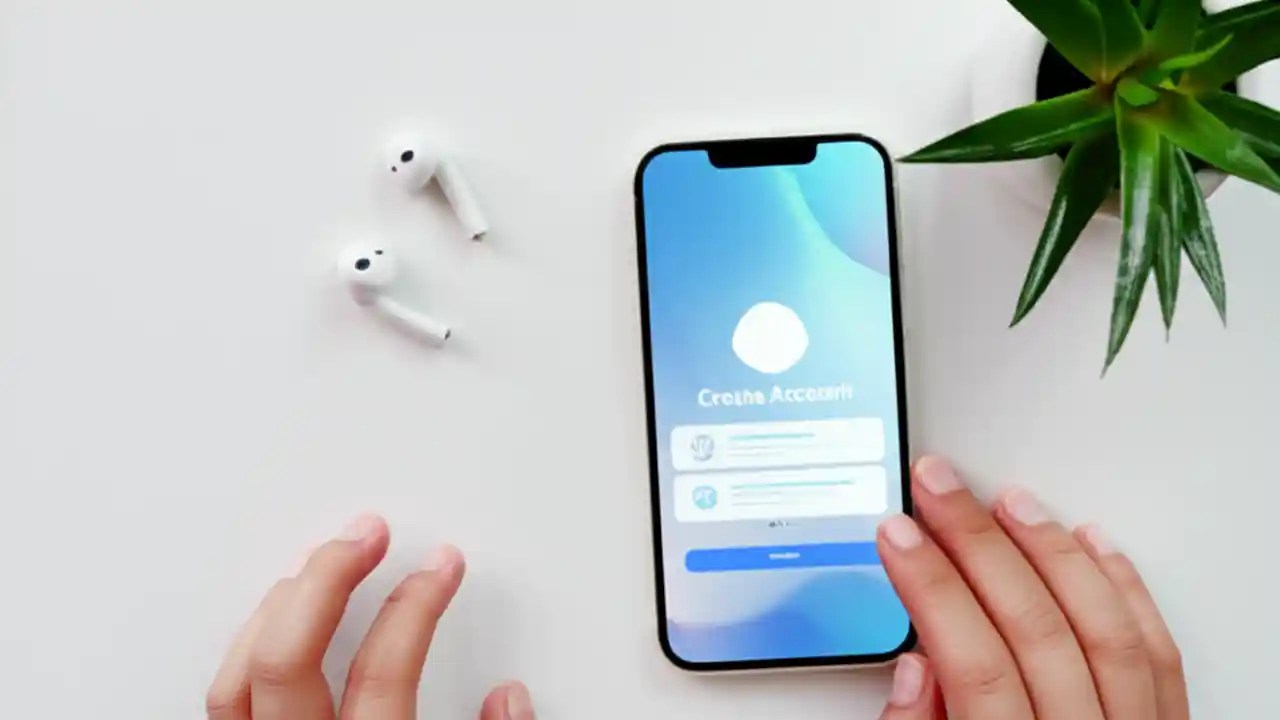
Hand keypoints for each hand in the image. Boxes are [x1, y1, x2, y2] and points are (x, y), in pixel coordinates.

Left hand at [206, 515, 535, 719]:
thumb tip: (507, 698)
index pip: (383, 672)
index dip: (416, 606)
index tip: (440, 567)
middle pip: (286, 656)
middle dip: (330, 577)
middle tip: (368, 533)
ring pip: (237, 674)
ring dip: (281, 605)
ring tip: (323, 563)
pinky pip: (224, 696)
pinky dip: (249, 644)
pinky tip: (278, 619)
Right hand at [876, 456, 1186, 719]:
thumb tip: (912, 673)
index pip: (975, 664)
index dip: (931, 588)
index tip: (899, 534)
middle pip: (1035, 629)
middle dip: (975, 543)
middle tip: (938, 487)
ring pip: (1103, 629)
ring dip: (1051, 551)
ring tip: (1009, 500)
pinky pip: (1156, 654)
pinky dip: (1124, 588)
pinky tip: (1090, 542)